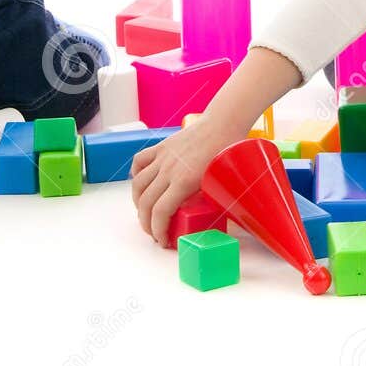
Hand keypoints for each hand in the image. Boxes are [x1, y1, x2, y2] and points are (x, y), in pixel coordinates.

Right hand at [131, 118, 230, 244]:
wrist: (223, 124)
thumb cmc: (227, 152)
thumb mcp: (219, 182)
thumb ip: (207, 200)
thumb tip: (201, 219)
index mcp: (184, 181)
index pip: (160, 212)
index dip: (158, 231)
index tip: (163, 241)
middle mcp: (169, 169)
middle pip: (145, 203)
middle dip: (146, 223)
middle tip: (154, 233)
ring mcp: (162, 157)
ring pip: (138, 185)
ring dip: (138, 203)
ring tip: (146, 213)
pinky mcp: (160, 147)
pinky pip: (139, 162)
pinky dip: (137, 175)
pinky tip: (143, 184)